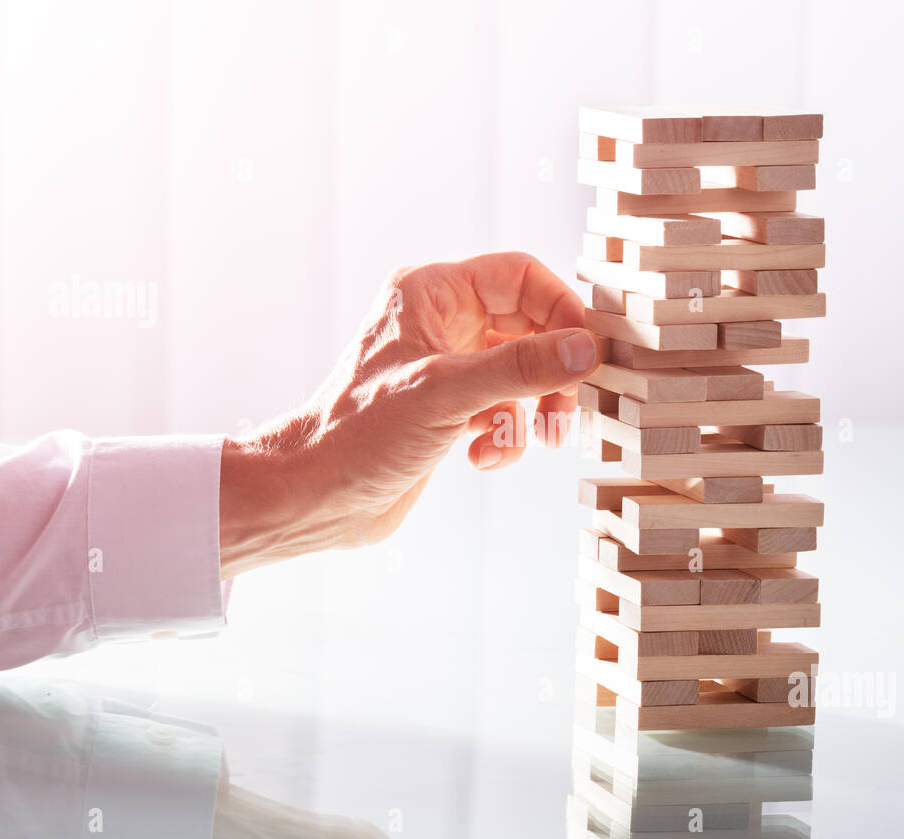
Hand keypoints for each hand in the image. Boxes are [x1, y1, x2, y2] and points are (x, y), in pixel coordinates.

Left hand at [218, 252, 600, 576]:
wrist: (317, 497)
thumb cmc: (359, 434)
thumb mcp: (448, 393)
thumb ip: (521, 368)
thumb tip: (586, 350)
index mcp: (431, 293)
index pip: (521, 277)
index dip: (561, 310)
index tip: (585, 354)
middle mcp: (440, 323)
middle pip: (530, 327)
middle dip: (551, 372)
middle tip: (565, 410)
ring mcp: (446, 367)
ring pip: (521, 373)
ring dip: (532, 411)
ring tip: (534, 441)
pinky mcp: (448, 410)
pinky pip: (503, 410)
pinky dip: (506, 437)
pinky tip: (482, 457)